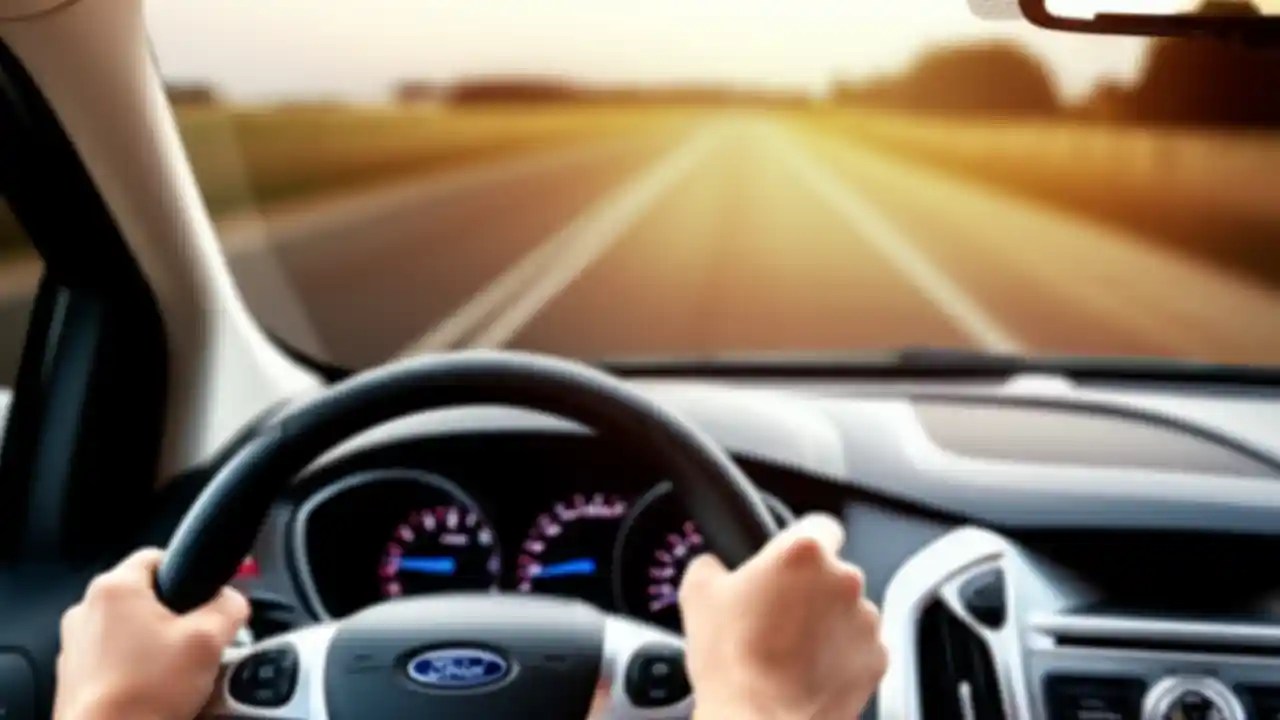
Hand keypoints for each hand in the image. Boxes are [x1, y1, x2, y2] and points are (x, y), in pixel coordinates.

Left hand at [54, 548, 249, 719]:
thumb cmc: (145, 694)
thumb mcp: (210, 640)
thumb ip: (230, 606)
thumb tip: (233, 601)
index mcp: (115, 588)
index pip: (158, 556)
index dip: (190, 574)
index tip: (205, 598)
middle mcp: (86, 610)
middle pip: (146, 596)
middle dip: (176, 616)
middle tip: (197, 641)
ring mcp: (76, 644)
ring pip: (131, 628)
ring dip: (156, 643)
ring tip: (177, 671)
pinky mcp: (75, 675)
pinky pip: (115, 658)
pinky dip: (136, 668)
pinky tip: (155, 688)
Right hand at [679, 513, 886, 719]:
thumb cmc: (733, 662)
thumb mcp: (698, 595)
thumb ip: (711, 565)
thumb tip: (713, 566)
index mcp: (803, 552)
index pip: (819, 524)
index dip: (801, 542)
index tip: (790, 560)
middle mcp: (843, 579)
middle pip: (832, 571)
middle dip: (810, 589)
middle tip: (777, 615)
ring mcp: (866, 620)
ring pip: (848, 609)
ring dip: (827, 622)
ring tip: (792, 649)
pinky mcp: (877, 658)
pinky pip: (860, 646)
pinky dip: (842, 654)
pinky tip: (810, 670)